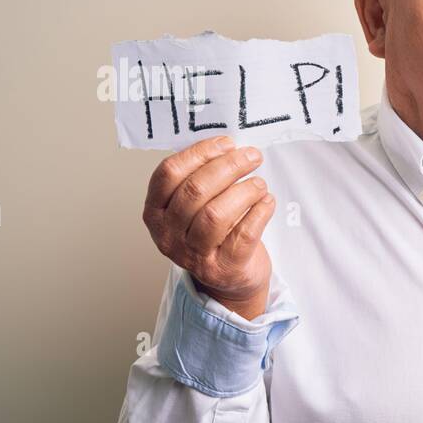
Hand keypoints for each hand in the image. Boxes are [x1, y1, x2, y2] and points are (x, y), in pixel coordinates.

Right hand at [142, 135, 275, 319]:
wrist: (229, 279)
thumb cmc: (215, 235)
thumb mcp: (195, 207)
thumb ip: (201, 179)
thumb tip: (228, 146)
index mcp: (155, 212)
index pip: (169, 173)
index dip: (199, 153)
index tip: (226, 143)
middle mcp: (168, 234)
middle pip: (195, 190)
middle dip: (228, 167)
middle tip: (252, 157)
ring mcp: (192, 255)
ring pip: (216, 214)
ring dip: (243, 191)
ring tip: (260, 183)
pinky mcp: (222, 268)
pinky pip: (242, 235)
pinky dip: (259, 213)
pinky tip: (267, 202)